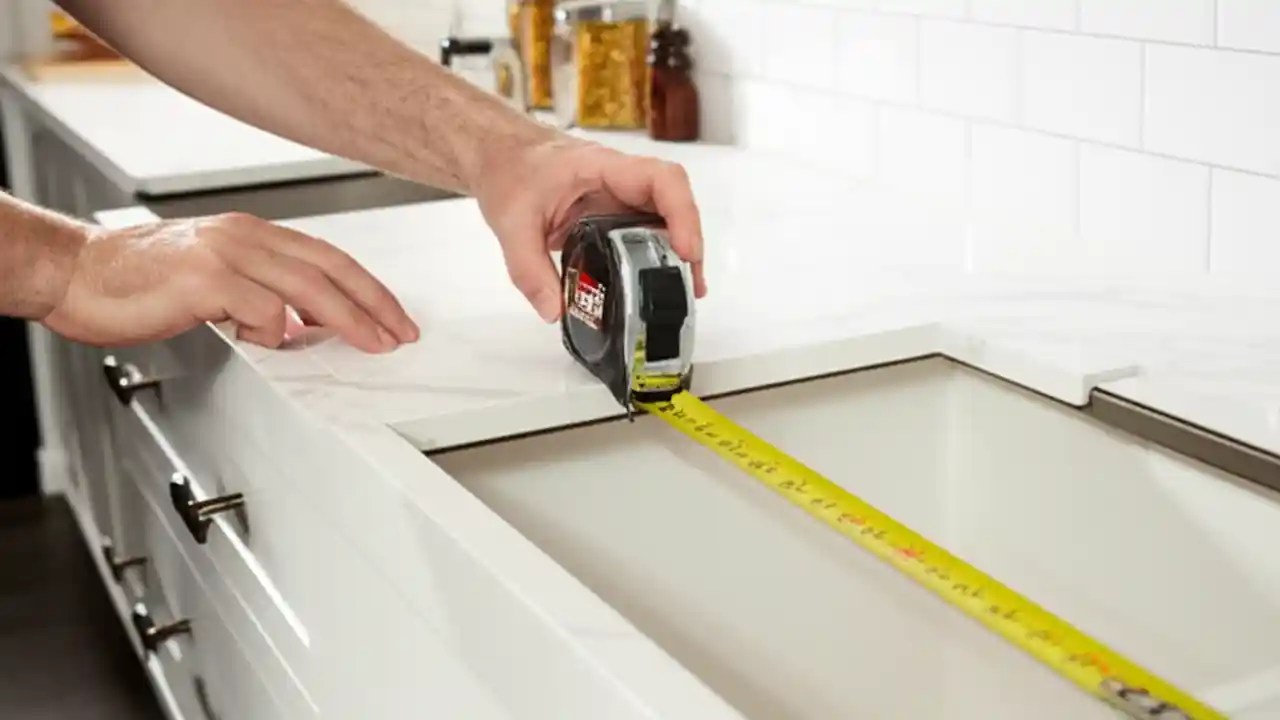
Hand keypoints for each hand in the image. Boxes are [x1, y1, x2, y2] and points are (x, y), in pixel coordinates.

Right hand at [43, 212, 418, 351]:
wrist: (74, 273)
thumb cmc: (136, 281)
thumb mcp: (211, 280)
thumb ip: (257, 294)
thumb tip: (301, 326)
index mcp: (250, 234)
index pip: (327, 257)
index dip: (367, 287)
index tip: (394, 315)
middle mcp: (242, 236)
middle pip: (330, 267)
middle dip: (374, 303)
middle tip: (400, 333)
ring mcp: (224, 253)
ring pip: (308, 285)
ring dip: (347, 318)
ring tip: (369, 343)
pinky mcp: (203, 278)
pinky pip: (261, 309)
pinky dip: (274, 331)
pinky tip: (267, 342)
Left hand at [473, 137, 706, 321]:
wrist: (497, 154)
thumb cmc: (507, 170)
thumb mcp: (511, 223)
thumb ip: (529, 270)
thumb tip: (553, 311)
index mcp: (601, 168)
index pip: (660, 179)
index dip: (682, 213)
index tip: (685, 251)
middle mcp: (619, 179)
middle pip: (673, 201)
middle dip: (688, 241)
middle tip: (691, 284)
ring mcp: (618, 195)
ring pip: (664, 217)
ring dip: (678, 251)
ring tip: (683, 291)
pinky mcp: (612, 212)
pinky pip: (645, 230)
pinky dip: (656, 255)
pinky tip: (657, 282)